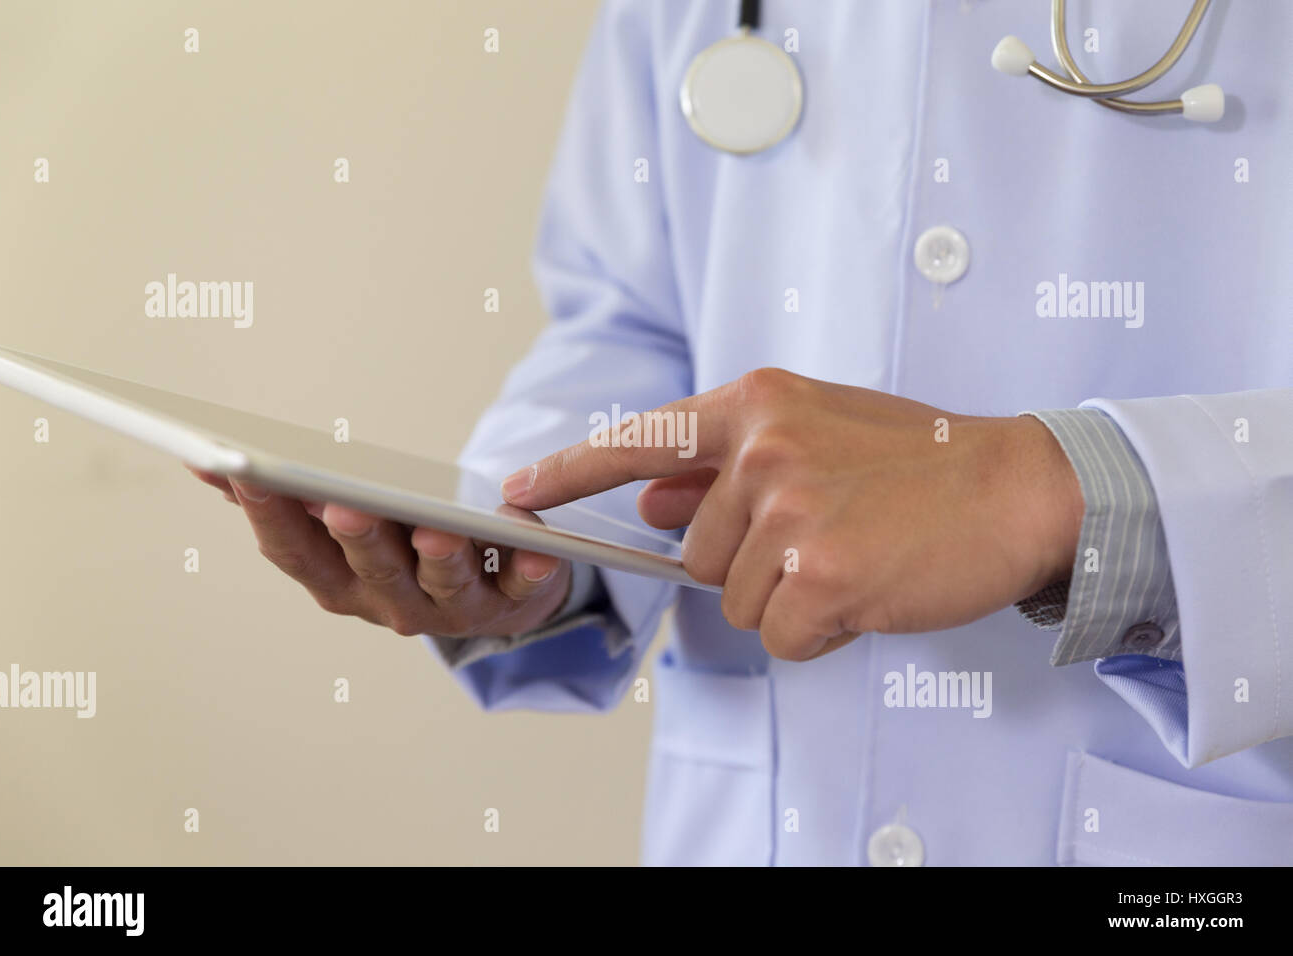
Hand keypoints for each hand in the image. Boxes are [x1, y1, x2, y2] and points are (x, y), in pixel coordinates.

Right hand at [186, 467, 570, 637]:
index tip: (242, 466)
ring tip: (440, 532)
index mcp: (340, 581)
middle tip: (342, 504)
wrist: (492, 586)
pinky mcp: (510, 602)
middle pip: (370, 570)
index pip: (295, 552)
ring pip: (443, 586)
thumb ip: (284, 497)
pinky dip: (529, 572)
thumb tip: (205, 462)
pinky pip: (521, 588)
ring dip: (440, 560)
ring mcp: (451, 609)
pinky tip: (538, 550)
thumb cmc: (404, 543)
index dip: (268, 513)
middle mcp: (389, 604)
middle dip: (356, 538)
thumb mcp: (341, 525)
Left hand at [502, 368, 1081, 660]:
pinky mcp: (819, 574)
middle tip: (831, 535)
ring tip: (856, 555)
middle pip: (697, 555)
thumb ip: (725, 466)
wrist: (1018, 486)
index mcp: (757, 405)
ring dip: (790, 599)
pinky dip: (822, 631)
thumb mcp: (815, 434)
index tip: (516, 494)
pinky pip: (781, 636)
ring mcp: (788, 512)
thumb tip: (648, 504)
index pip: (639, 439)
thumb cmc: (918, 464)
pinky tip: (869, 588)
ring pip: (736, 602)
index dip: (569, 471)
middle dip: (752, 566)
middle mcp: (762, 450)